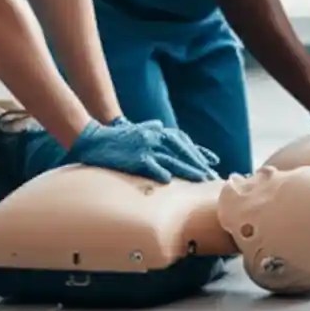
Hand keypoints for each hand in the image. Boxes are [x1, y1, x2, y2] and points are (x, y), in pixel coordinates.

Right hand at [66, 119, 219, 182]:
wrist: (95, 138)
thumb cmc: (119, 137)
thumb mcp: (140, 130)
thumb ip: (155, 131)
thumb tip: (166, 130)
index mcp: (159, 132)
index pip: (185, 142)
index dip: (200, 152)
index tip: (214, 162)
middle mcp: (155, 137)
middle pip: (182, 151)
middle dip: (198, 163)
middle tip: (211, 176)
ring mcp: (145, 147)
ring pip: (171, 158)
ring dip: (187, 169)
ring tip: (200, 179)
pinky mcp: (134, 156)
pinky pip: (149, 165)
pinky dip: (159, 171)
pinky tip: (169, 180)